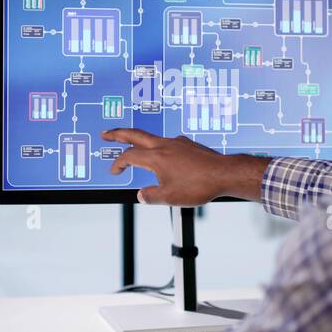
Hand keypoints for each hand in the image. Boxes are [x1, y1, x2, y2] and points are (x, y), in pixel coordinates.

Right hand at [101, 128, 268, 204]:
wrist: (225, 174)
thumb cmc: (199, 185)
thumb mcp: (169, 197)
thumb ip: (151, 196)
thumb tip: (141, 195)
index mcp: (156, 157)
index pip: (129, 156)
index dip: (118, 163)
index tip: (114, 171)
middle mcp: (165, 145)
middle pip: (135, 135)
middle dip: (118, 134)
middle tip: (106, 134)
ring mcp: (178, 142)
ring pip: (153, 138)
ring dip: (140, 141)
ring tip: (135, 147)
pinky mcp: (189, 145)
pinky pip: (169, 143)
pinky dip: (160, 148)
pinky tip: (165, 158)